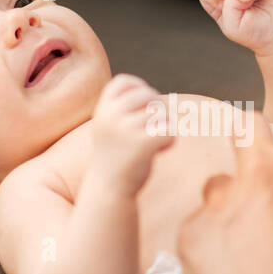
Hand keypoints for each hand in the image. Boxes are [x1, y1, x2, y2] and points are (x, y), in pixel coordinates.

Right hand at [89, 74, 173, 195]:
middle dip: (158, 107)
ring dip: (165, 126)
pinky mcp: (142, 144)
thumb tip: (154, 96)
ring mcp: (126, 130)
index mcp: (102, 111)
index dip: (140, 87)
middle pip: (147, 95)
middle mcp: (111, 117)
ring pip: (161, 113)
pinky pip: (169, 131)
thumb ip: (125, 110)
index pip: (124, 82)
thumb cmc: (114, 158)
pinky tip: (161, 150)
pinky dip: (170, 140)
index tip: (146, 105)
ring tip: (155, 142)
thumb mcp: (112, 128)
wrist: (108, 191)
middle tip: (156, 126)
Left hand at [177, 114, 272, 273]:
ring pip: (217, 182)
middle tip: (259, 168)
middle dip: (253, 139)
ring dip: (229, 202)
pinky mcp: (190, 232)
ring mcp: (222, 202)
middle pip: (249, 125)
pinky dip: (208, 243)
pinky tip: (225, 273)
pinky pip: (198, 225)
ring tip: (242, 245)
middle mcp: (263, 174)